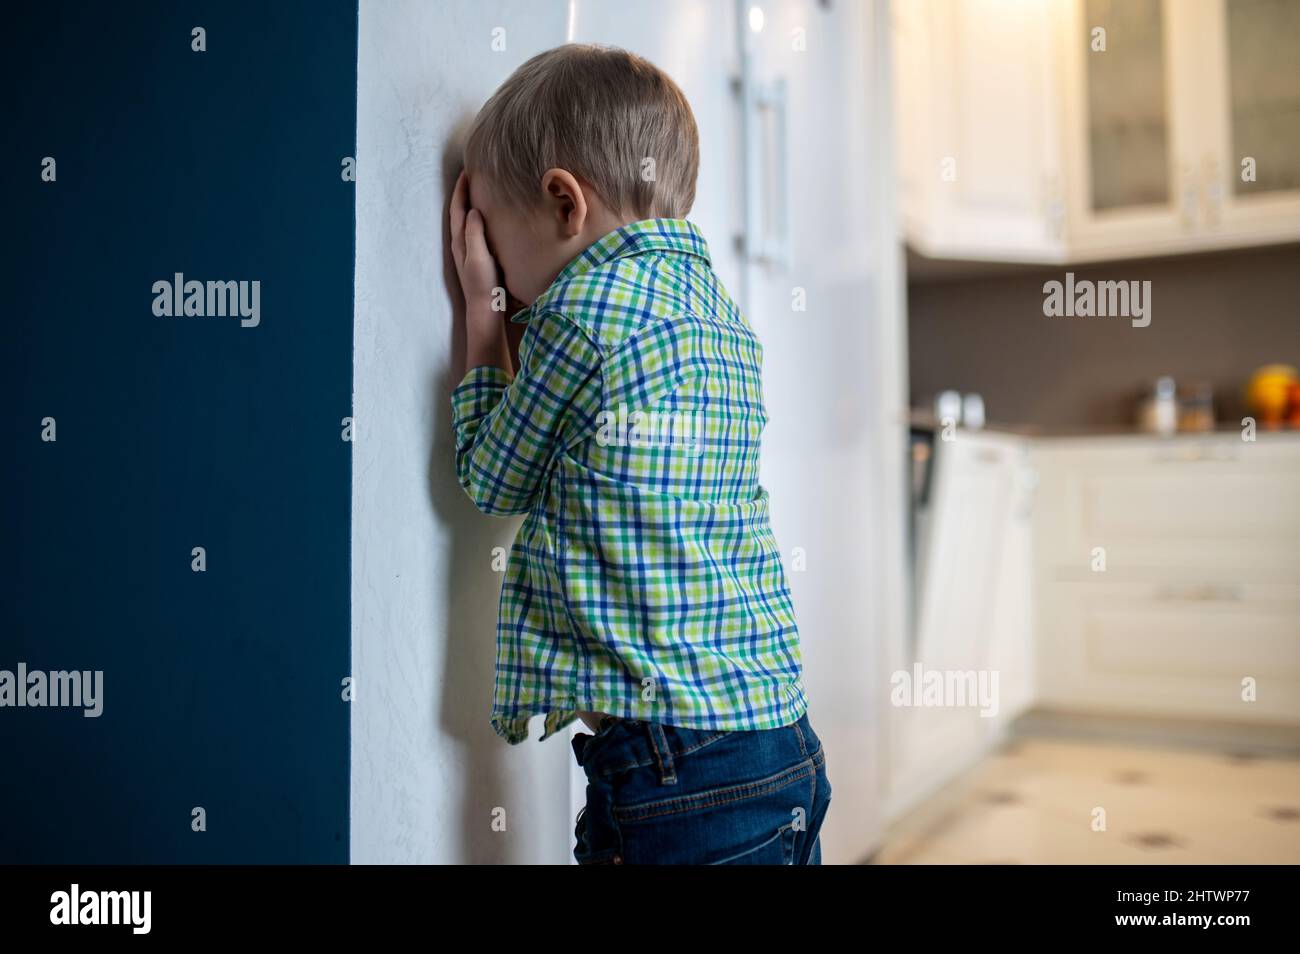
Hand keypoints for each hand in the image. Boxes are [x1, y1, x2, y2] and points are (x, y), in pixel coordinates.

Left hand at [450, 170, 499, 309]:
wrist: (485, 309)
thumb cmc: (482, 284)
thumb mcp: (478, 256)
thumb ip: (474, 233)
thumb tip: (473, 209)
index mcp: (459, 241)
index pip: (457, 209)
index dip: (460, 190)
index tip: (466, 172)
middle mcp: (461, 244)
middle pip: (459, 212)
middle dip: (463, 193)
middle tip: (472, 176)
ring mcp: (468, 251)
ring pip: (466, 221)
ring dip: (469, 204)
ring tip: (479, 191)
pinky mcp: (477, 258)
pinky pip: (475, 230)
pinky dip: (478, 218)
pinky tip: (487, 218)